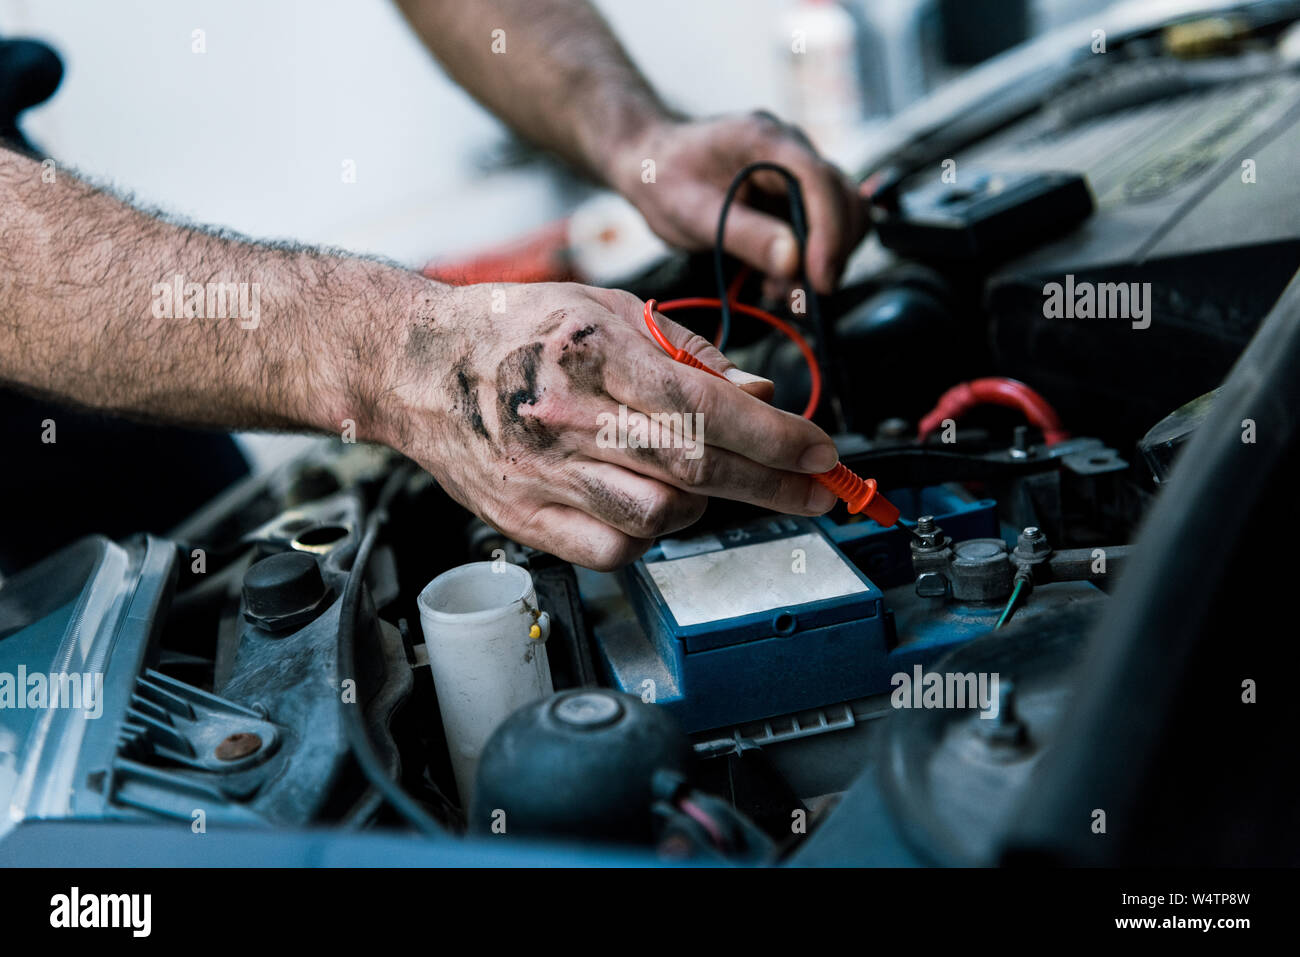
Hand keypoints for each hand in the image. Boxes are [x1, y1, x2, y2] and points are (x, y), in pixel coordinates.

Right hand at [369, 281, 840, 569]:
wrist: (417, 367)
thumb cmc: (513, 329)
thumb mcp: (607, 311)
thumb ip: (689, 355)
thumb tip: (759, 395)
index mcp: (595, 355)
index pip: (707, 409)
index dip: (777, 438)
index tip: (821, 453)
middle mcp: (569, 419)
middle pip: (697, 469)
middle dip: (774, 485)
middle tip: (817, 492)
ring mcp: (544, 476)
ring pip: (661, 516)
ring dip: (702, 503)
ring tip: (701, 478)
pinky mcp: (525, 519)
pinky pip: (613, 551)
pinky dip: (648, 535)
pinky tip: (647, 503)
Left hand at [611, 112, 869, 293]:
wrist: (653, 164)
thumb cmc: (665, 180)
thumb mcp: (693, 214)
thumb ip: (745, 235)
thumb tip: (793, 262)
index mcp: (764, 141)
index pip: (819, 180)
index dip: (829, 233)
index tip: (820, 281)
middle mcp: (791, 149)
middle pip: (845, 199)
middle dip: (832, 252)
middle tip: (802, 298)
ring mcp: (798, 172)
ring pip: (842, 217)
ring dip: (822, 261)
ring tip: (781, 293)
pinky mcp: (796, 195)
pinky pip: (822, 229)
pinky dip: (809, 261)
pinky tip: (777, 282)